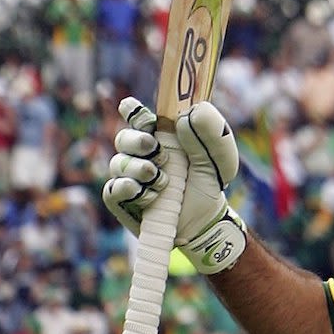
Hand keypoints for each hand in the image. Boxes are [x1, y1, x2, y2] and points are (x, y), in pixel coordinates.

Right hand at [103, 97, 246, 274]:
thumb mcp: (221, 156)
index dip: (133, 112)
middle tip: (158, 152)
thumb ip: (211, 131)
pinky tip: (151, 196)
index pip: (137, 116)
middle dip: (137, 142)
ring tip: (163, 182)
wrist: (206, 221)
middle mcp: (140, 154)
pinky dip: (129, 190)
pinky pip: (112, 190)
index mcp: (160, 136)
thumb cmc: (209, 184)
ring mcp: (129, 177)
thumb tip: (185, 117)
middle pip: (122, 138)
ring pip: (118, 164)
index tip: (145, 118)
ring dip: (140, 170)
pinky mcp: (122, 201)